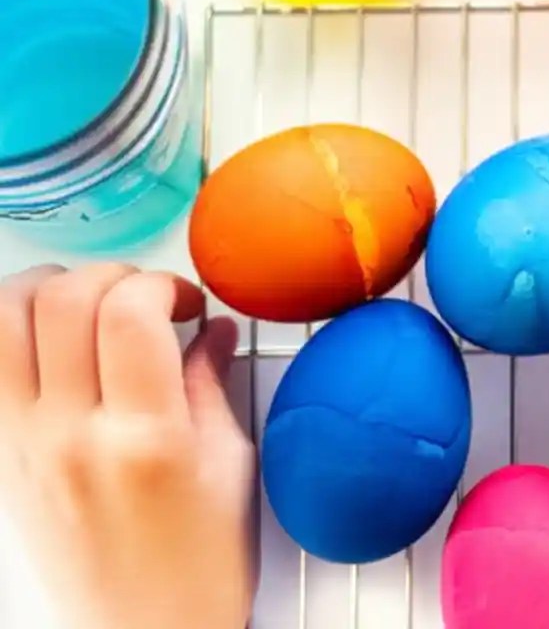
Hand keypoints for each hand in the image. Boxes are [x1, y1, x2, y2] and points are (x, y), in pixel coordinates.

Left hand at [0, 264, 254, 628]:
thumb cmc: (200, 567)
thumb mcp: (230, 468)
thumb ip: (212, 385)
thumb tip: (210, 329)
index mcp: (144, 439)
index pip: (129, 314)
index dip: (163, 284)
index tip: (186, 304)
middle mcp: (71, 436)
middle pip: (63, 300)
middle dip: (113, 276)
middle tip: (145, 301)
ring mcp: (24, 445)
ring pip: (1, 318)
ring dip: (47, 288)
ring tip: (88, 305)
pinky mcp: (0, 457)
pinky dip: (10, 331)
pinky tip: (50, 340)